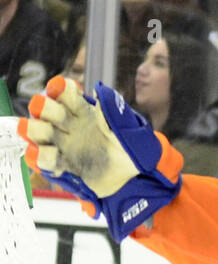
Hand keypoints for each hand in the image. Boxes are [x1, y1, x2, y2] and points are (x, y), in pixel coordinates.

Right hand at [19, 76, 182, 240]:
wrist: (135, 176)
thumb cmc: (134, 146)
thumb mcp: (129, 126)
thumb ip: (114, 110)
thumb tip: (98, 90)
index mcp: (83, 110)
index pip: (64, 94)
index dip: (58, 88)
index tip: (59, 87)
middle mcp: (68, 125)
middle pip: (44, 110)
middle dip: (43, 108)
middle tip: (49, 112)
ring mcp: (63, 145)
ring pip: (37, 133)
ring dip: (35, 132)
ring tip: (44, 136)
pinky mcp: (63, 166)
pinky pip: (45, 161)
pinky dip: (42, 158)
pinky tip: (48, 156)